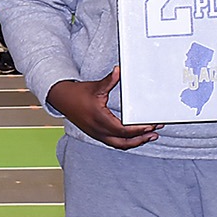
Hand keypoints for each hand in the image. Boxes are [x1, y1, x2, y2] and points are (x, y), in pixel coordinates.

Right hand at [45, 67, 159, 149]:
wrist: (62, 99)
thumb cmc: (77, 94)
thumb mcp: (95, 87)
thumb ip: (109, 80)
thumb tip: (118, 71)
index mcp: (100, 119)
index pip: (123, 130)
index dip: (138, 130)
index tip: (150, 126)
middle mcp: (98, 130)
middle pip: (124, 141)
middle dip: (141, 138)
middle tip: (154, 133)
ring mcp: (97, 134)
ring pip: (119, 144)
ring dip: (135, 142)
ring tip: (148, 137)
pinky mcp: (96, 134)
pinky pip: (114, 143)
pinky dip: (126, 142)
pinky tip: (134, 138)